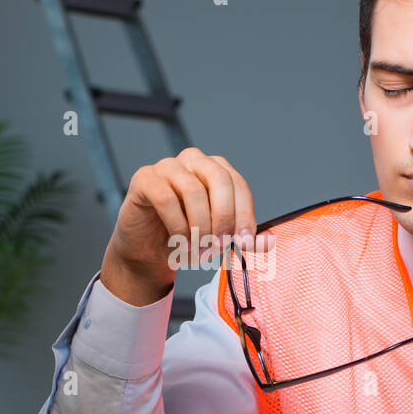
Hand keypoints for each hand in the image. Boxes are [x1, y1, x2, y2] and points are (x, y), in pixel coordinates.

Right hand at [100, 147, 270, 306]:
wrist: (148, 251)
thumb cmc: (184, 237)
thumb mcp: (218, 238)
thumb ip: (243, 237)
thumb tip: (268, 241)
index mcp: (215, 170)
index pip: (238, 184)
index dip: (245, 214)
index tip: (245, 241)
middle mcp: (193, 162)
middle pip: (219, 179)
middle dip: (224, 217)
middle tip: (220, 244)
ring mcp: (167, 166)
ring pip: (194, 191)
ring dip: (199, 226)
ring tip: (198, 248)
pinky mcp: (144, 178)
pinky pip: (166, 199)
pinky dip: (178, 226)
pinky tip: (180, 242)